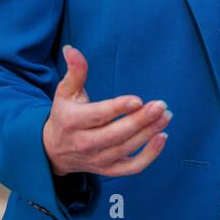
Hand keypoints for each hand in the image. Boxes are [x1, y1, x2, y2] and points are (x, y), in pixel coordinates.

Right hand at [42, 45, 170, 175]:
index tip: (138, 100)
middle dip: (140, 121)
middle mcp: (84, 143)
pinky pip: (131, 168)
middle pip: (115, 135)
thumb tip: (71, 49)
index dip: (117, 109)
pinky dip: (149, 156)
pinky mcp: (108, 170)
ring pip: (126, 149)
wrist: (53, 152)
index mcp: (72, 121)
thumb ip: (74, 72)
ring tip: (166, 116)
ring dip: (149, 134)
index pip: (97, 116)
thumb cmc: (64, 115)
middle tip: (161, 106)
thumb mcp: (65, 92)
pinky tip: (163, 137)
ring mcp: (97, 159)